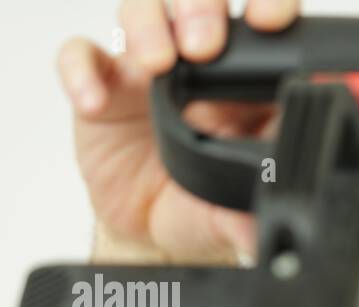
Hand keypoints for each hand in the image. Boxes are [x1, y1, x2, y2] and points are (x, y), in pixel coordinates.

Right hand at [56, 0, 299, 262]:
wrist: (152, 232)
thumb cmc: (202, 207)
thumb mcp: (238, 206)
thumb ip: (259, 194)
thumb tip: (278, 201)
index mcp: (247, 81)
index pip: (262, 21)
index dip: (269, 5)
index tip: (270, 20)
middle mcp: (198, 62)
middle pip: (198, 1)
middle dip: (201, 9)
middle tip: (203, 47)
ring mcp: (148, 67)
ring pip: (143, 10)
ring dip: (147, 25)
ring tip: (155, 63)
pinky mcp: (104, 83)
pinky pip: (80, 56)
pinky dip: (81, 71)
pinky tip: (93, 100)